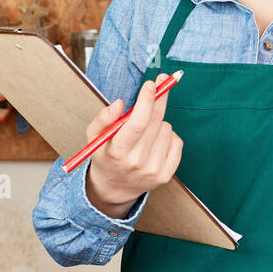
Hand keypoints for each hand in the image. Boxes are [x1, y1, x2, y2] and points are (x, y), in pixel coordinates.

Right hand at [85, 72, 182, 216]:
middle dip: (158, 98)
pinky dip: (168, 136)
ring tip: (144, 132)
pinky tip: (155, 141)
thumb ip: (103, 119)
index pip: (138, 123)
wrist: (115, 187)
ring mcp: (154, 170)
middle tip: (160, 84)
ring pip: (166, 128)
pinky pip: (177, 141)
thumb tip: (119, 103)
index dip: (147, 101)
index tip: (152, 84)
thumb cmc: (105, 155)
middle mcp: (137, 163)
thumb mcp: (94, 137)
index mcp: (117, 152)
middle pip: (155, 121)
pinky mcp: (167, 174)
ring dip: (158, 122)